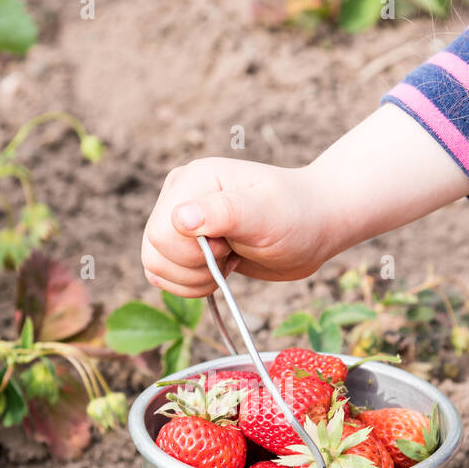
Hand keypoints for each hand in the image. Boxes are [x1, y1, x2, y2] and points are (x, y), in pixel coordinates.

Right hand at [141, 107, 468, 296]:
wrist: (314, 226)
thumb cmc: (297, 217)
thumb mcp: (267, 215)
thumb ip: (225, 213)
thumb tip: (180, 218)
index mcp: (191, 182)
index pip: (161, 234)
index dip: (194, 254)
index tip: (230, 245)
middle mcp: (179, 197)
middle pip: (154, 253)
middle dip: (195, 269)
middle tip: (232, 254)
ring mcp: (179, 220)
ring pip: (156, 268)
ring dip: (195, 279)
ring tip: (230, 260)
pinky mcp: (185, 244)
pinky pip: (166, 276)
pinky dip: (192, 285)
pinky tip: (223, 268)